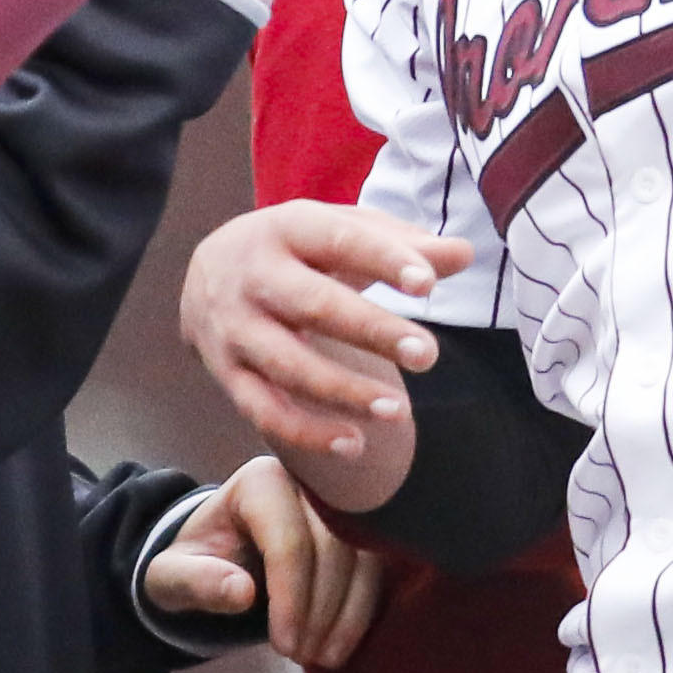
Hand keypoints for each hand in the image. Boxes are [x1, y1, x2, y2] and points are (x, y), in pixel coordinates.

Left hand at [142, 457, 389, 665]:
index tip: (285, 647)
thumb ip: (195, 581)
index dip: (291, 598)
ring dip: (347, 615)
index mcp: (260, 483)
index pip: (288, 541)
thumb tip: (242, 592)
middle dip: (321, 609)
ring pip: (364, 559)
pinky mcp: (359, 529)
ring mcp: (340, 503)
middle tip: (301, 655)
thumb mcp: (172, 576)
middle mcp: (308, 481)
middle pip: (334, 547)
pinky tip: (339, 646)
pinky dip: (361, 612)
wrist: (219, 557)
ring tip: (322, 657)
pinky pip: (375, 570)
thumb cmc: (195, 563)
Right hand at [181, 202, 467, 480]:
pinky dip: (308, 434)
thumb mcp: (341, 230)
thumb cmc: (297, 249)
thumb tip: (465, 255)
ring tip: (399, 410)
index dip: (384, 260)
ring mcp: (235, 329)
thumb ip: (402, 243)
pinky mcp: (227, 374)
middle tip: (428, 355)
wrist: (207, 273)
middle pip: (314, 306)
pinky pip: (265, 411)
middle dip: (373, 332)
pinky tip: (355, 444)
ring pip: (289, 366)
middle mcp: (254, 277)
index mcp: (287, 228)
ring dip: (344, 391)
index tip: (428, 283)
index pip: (339, 240)